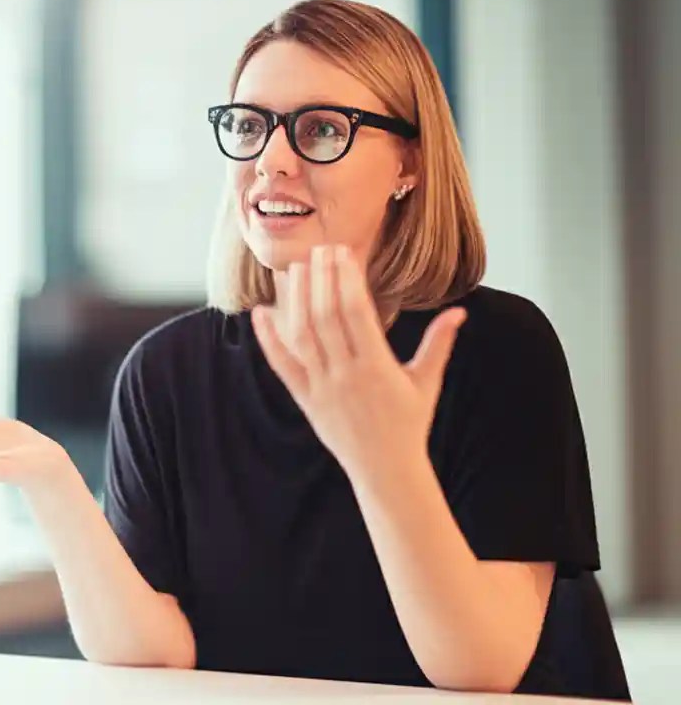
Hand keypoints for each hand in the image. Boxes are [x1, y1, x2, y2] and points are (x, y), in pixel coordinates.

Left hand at [250, 245, 465, 477]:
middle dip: (321, 280)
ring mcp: (322, 388)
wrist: (385, 471)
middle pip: (326, 318)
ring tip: (295, 269)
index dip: (346, 279)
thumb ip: (438, 343)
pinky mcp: (305, 400)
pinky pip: (283, 366)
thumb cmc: (409, 424)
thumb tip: (460, 312)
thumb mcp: (427, 382)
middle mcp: (345, 375)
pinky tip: (261, 313)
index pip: (356, 313)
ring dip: (296, 300)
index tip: (342, 253)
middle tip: (318, 249)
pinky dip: (269, 340)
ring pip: (302, 336)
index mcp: (377, 367)